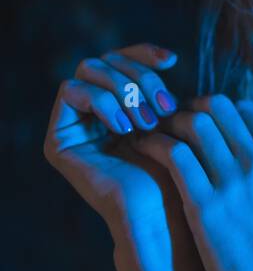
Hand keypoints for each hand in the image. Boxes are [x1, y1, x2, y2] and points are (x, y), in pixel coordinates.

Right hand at [44, 42, 184, 236]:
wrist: (162, 216)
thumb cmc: (177, 174)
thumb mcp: (175, 123)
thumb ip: (163, 91)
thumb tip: (169, 55)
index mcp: (119, 106)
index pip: (123, 59)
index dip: (145, 54)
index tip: (172, 61)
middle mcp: (92, 113)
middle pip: (105, 60)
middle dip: (138, 76)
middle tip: (164, 105)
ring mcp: (73, 125)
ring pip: (88, 70)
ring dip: (123, 90)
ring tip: (148, 122)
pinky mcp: (58, 139)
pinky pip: (70, 91)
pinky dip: (101, 101)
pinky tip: (125, 128)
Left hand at [130, 95, 252, 270]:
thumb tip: (238, 163)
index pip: (244, 110)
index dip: (214, 112)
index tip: (195, 124)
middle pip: (216, 107)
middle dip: (187, 109)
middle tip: (167, 125)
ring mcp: (235, 180)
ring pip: (193, 122)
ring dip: (167, 123)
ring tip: (150, 135)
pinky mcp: (206, 205)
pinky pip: (173, 153)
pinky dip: (153, 143)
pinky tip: (142, 149)